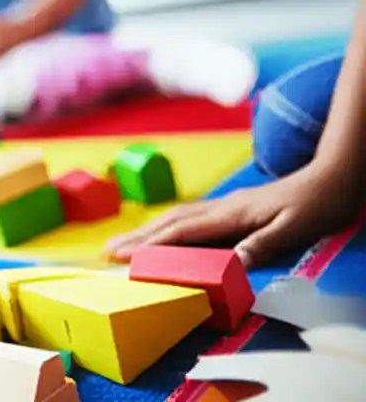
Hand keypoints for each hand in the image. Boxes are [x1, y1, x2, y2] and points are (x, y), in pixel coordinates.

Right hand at [105, 160, 362, 267]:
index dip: (150, 245)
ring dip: (145, 231)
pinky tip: (159, 233)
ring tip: (121, 245)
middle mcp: (221, 207)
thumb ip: (263, 243)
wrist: (332, 176)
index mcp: (232, 214)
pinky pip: (188, 218)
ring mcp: (224, 205)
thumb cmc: (317, 205)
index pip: (182, 231)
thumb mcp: (296, 228)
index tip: (122, 257)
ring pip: (175, 217)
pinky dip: (165, 226)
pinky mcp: (231, 208)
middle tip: (104, 253)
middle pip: (169, 222)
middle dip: (135, 238)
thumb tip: (232, 261)